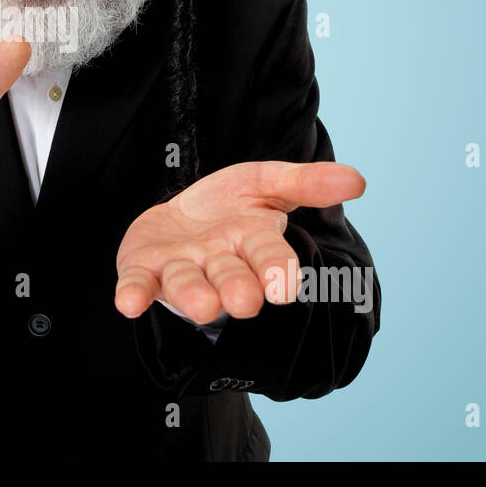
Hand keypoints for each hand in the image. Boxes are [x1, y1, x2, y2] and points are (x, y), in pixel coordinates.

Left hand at [114, 161, 366, 322]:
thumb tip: (357, 180)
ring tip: (203, 305)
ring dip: (193, 297)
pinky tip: (128, 303)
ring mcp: (180, 269)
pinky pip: (138, 284)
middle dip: (238, 289)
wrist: (179, 215)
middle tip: (244, 301)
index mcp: (252, 244)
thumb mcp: (265, 182)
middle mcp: (218, 263)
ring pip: (188, 286)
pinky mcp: (144, 269)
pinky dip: (134, 294)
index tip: (283, 287)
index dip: (277, 271)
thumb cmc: (228, 205)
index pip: (271, 259)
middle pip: (231, 279)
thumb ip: (305, 183)